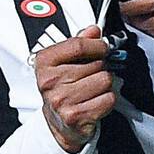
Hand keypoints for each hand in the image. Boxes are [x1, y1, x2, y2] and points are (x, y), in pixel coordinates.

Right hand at [35, 25, 116, 153]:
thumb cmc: (63, 90)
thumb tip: (93, 30)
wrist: (59, 123)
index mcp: (44, 63)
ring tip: (92, 90)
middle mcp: (50, 82)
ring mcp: (61, 100)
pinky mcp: (75, 116)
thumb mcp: (64, 63)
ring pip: (105, 80)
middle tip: (92, 76)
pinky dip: (107, 100)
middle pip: (96, 63)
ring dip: (105, 85)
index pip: (78, 45)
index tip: (103, 47)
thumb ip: (78, 44)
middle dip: (101, 68)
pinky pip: (108, 98)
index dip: (97, 45)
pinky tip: (95, 102)